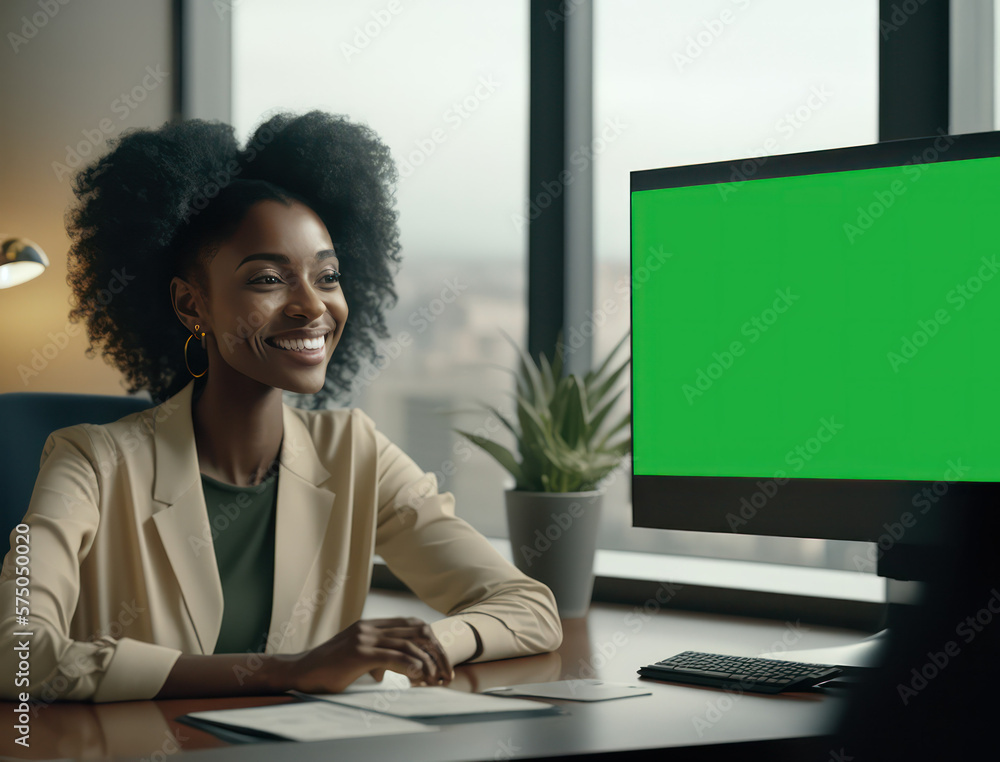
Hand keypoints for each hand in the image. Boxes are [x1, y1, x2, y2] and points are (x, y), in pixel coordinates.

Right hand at [289, 617, 453, 692]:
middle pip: (417, 631)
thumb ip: (373, 658)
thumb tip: (386, 672)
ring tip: (436, 680)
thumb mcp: (355, 659)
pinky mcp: (359, 653)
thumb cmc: (327, 670)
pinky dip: (412, 666)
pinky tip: (419, 677)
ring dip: (429, 664)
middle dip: (437, 651)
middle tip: (446, 673)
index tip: (441, 662)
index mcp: (371, 625)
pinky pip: (395, 656)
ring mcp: (365, 638)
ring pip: (410, 644)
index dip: (431, 641)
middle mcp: (370, 627)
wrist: (300, 672)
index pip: (412, 624)